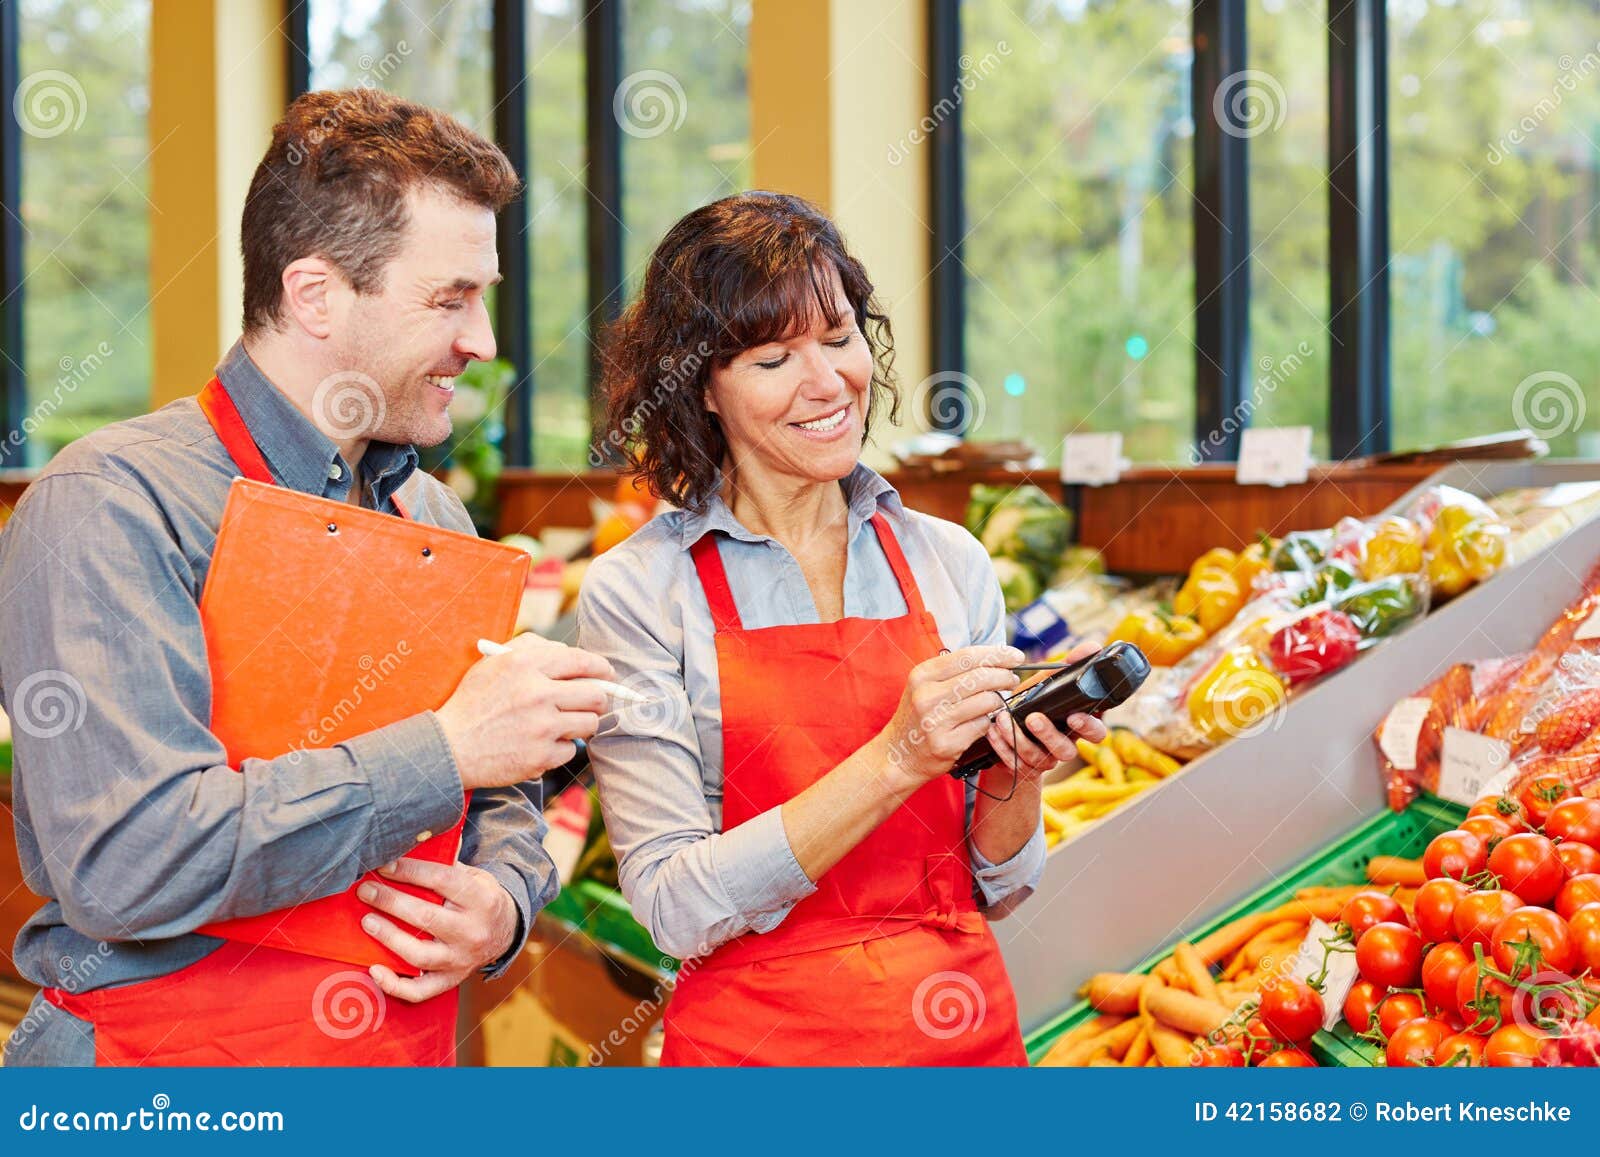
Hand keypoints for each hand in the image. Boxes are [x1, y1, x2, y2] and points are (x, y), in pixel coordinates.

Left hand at [358, 857, 518, 1002]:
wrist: (506, 931)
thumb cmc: (481, 898)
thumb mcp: (475, 875)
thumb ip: (448, 861)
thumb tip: (421, 833)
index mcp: (481, 899)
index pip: (441, 880)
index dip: (409, 871)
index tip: (384, 865)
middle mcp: (472, 931)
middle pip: (426, 917)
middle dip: (390, 902)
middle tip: (366, 890)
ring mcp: (461, 959)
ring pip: (419, 955)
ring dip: (388, 938)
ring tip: (367, 921)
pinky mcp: (451, 980)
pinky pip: (420, 991)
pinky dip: (394, 985)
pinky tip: (375, 970)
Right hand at [435, 633, 614, 789]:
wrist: (448, 748)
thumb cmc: (472, 703)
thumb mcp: (493, 663)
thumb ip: (530, 649)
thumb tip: (568, 651)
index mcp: (524, 664)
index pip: (581, 660)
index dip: (601, 668)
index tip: (606, 674)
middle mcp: (537, 693)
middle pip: (596, 694)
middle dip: (598, 699)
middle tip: (590, 703)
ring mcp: (541, 726)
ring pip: (590, 723)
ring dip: (581, 724)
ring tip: (561, 724)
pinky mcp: (541, 756)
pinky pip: (571, 750)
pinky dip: (560, 748)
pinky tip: (540, 744)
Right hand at [878, 645, 1024, 783]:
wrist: (897, 755)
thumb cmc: (917, 717)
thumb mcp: (925, 686)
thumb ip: (954, 672)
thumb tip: (996, 660)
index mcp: (922, 675)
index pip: (968, 656)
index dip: (998, 654)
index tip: (1016, 656)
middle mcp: (927, 696)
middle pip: (981, 677)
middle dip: (1005, 676)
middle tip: (1012, 680)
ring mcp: (936, 721)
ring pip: (987, 701)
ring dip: (999, 700)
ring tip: (997, 701)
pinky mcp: (946, 743)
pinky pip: (983, 725)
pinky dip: (988, 722)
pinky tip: (981, 721)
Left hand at [983, 641, 1108, 779]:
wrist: (1009, 733)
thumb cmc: (1034, 704)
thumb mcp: (1048, 684)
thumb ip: (1069, 665)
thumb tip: (1092, 646)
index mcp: (1075, 726)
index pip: (1096, 733)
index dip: (1089, 727)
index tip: (1075, 716)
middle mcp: (1063, 745)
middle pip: (1067, 750)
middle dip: (1050, 735)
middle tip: (1034, 718)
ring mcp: (1045, 759)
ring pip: (1038, 758)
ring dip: (1019, 738)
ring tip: (1003, 719)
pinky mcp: (1024, 768)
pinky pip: (1016, 763)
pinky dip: (1003, 746)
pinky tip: (993, 731)